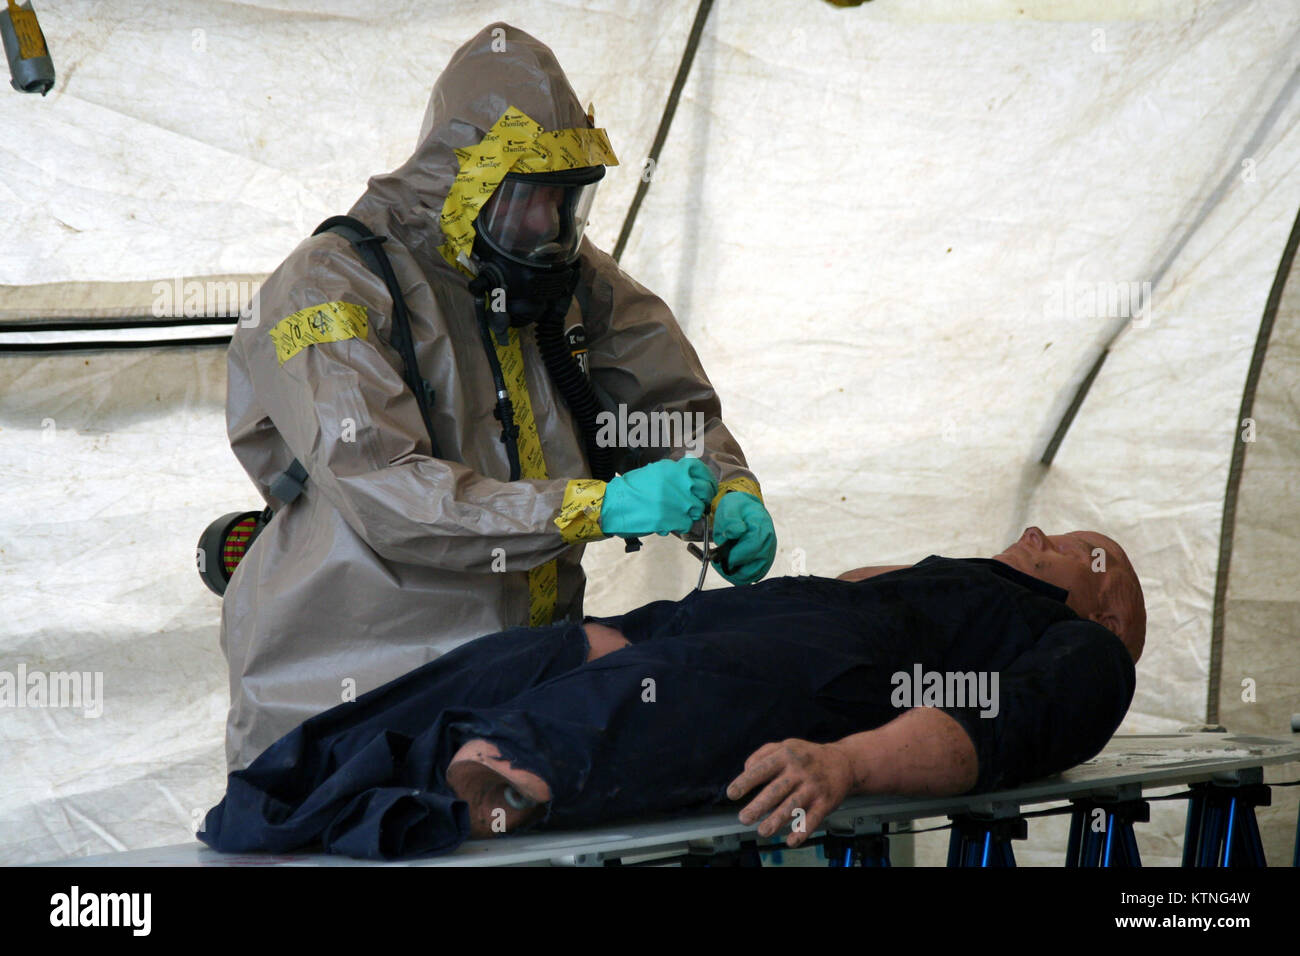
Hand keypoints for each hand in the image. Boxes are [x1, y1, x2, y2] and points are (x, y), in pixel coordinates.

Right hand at [599, 457, 716, 536]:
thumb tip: (688, 479)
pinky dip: (680, 525)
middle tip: (694, 503)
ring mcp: (680, 502)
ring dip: (689, 513)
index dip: (706, 480)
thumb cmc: (631, 490)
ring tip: (675, 514)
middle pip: (705, 491)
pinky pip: (687, 524)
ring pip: (697, 509)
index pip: (701, 471)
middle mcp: (681, 483)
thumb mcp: (653, 473)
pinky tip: (669, 523)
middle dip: (701, 498)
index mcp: (674, 469)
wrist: (616, 505)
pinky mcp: (675, 519)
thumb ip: (673, 475)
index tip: (706, 486)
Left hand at [711, 492, 775, 584]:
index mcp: (762, 527)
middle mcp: (768, 543)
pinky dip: (739, 576)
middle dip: (733, 567)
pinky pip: (752, 576)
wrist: (745, 510)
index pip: (754, 547)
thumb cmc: (736, 509)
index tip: (721, 558)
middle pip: (755, 565)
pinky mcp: (763, 562)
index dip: (736, 556)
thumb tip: (734, 531)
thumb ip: (731, 519)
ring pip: (753, 575)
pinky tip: (728, 567)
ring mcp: (767, 554)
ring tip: (721, 563)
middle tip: (717, 561)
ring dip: (735, 573)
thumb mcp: (729, 507)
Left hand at [725, 738, 853, 847]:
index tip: (732, 794)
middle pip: (776, 790)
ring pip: (793, 806)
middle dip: (759, 806)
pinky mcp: (826, 802)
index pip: (762, 768)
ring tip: (763, 831)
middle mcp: (799, 770)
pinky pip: (813, 818)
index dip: (746, 781)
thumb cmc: (806, 756)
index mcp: (786, 755)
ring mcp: (813, 787)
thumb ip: (762, 755)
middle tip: (744, 818)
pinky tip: (791, 841)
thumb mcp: (784, 745)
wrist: (843, 762)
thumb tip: (745, 771)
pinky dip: (802, 831)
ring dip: (777, 820)